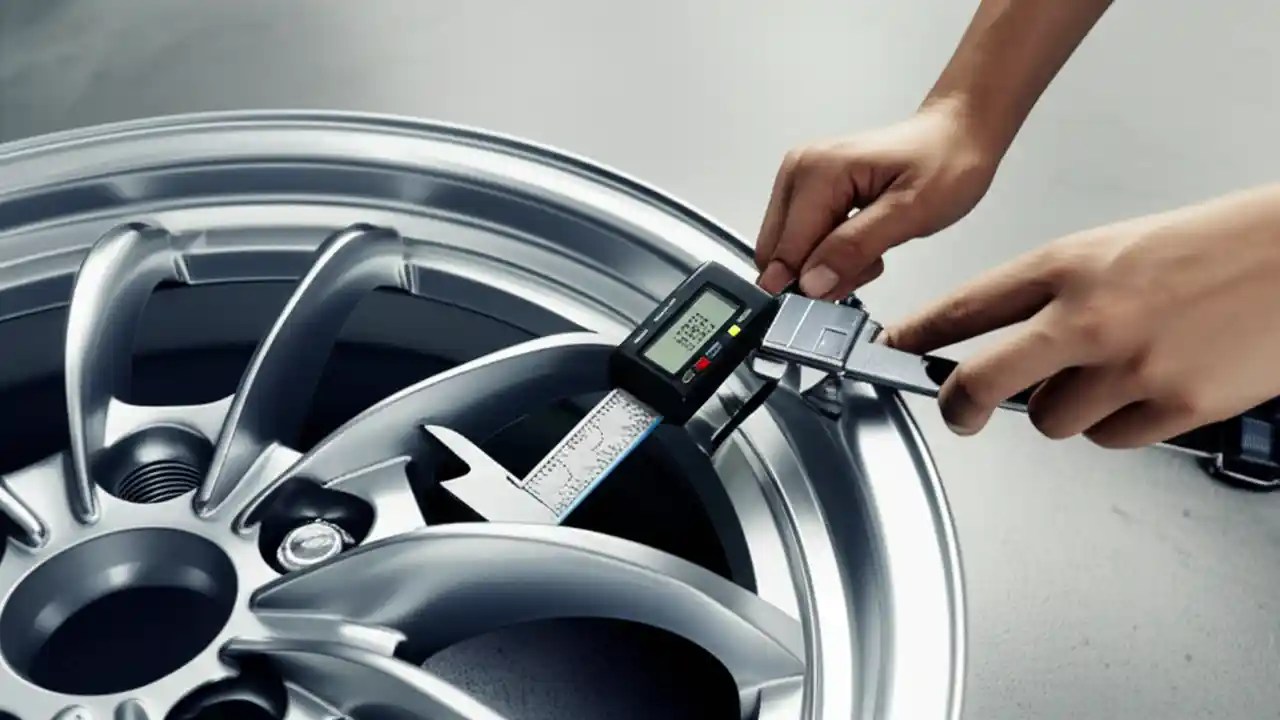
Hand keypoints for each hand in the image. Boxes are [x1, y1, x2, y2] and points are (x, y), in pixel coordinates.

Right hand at [754, 99, 999, 298]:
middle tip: (871, 262)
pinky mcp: (806, 192)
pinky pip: (802, 242)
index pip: (786, 251)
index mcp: (816, 173)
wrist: (956, 136)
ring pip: (790, 253)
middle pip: (778, 254)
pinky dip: (831, 254)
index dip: (811, 283)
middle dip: (820, 274)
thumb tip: (810, 284)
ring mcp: (798, 180)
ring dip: (829, 266)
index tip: (851, 283)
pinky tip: (865, 240)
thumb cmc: (945, 165)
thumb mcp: (910, 213)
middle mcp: (796, 173)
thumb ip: (855, 248)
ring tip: (873, 248)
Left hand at [885, 185, 1279, 447]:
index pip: (966, 307)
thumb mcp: (1116, 249)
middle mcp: (1088, 315)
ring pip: (1049, 420)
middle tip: (960, 411)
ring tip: (1108, 375)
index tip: (895, 350)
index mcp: (1069, 265)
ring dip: (1064, 409)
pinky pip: (1110, 438)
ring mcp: (1128, 365)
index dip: (918, 335)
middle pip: (980, 381)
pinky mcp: (1173, 405)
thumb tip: (1007, 341)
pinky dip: (1118, 424)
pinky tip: (1148, 388)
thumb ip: (1055, 294)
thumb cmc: (1216, 247)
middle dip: (958, 404)